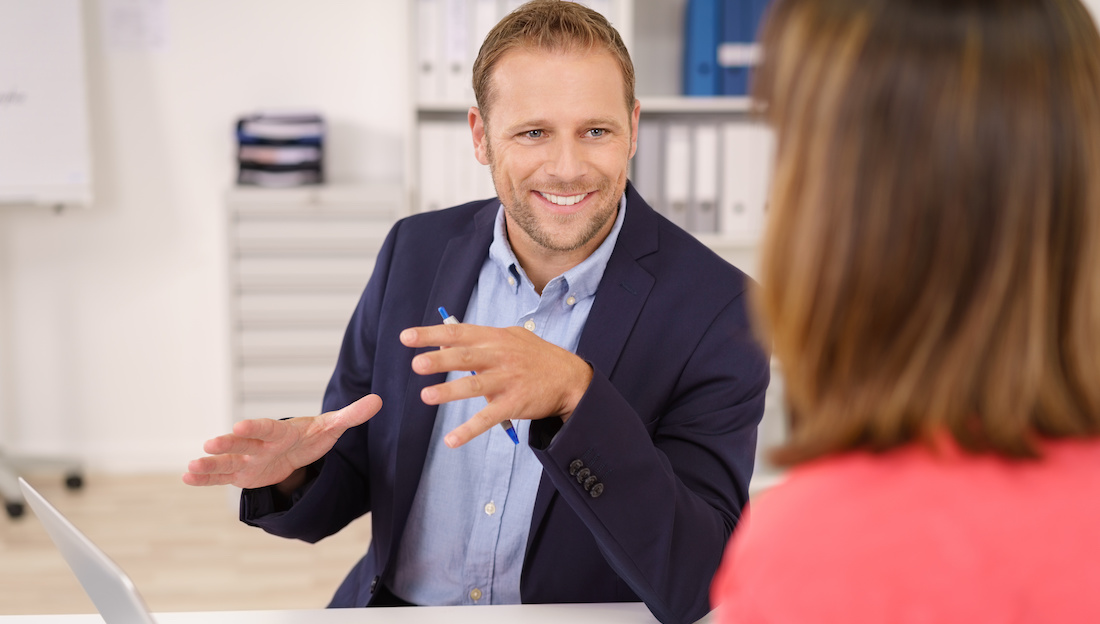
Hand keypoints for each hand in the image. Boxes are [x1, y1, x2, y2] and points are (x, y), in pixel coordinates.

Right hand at [182, 394, 382, 489]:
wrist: (300, 449)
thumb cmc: (314, 435)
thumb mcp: (333, 427)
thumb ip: (352, 415)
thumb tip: (379, 400)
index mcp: (282, 431)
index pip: (268, 428)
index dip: (255, 428)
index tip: (240, 426)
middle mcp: (260, 443)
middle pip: (243, 443)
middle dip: (227, 444)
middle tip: (209, 444)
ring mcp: (248, 459)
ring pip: (228, 462)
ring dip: (210, 465)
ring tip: (189, 469)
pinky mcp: (242, 473)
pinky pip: (222, 477)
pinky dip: (206, 478)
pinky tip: (186, 478)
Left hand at [400, 322, 592, 447]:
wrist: (570, 378)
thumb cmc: (535, 356)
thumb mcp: (511, 338)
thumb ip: (479, 340)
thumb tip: (442, 342)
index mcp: (495, 338)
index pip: (458, 332)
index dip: (431, 334)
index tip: (406, 337)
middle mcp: (500, 357)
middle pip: (465, 356)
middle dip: (440, 360)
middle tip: (416, 364)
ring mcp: (508, 381)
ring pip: (475, 385)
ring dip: (450, 392)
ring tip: (426, 396)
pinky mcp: (514, 404)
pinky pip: (488, 419)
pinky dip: (469, 430)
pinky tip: (451, 440)